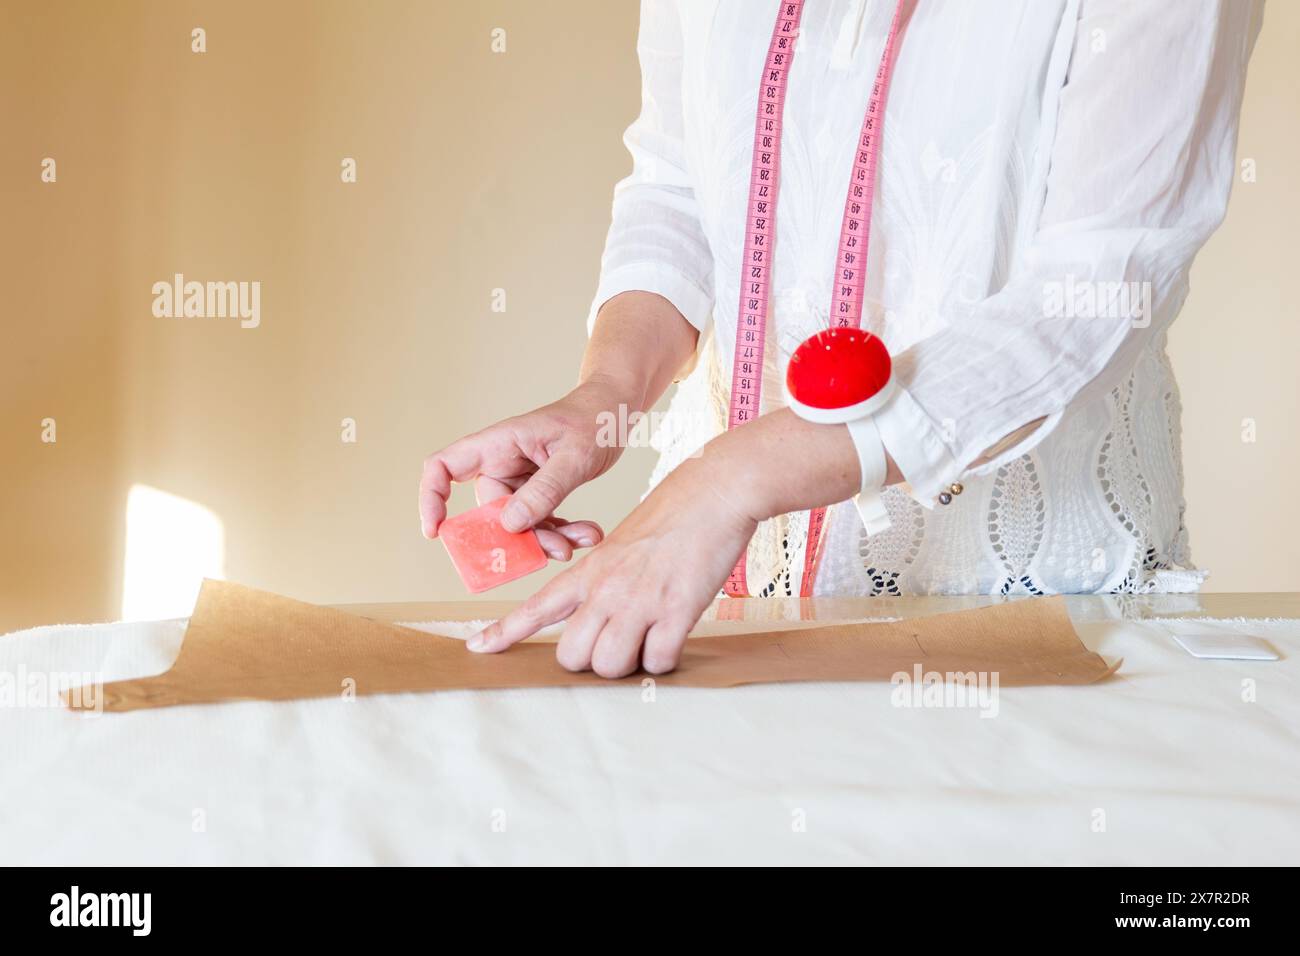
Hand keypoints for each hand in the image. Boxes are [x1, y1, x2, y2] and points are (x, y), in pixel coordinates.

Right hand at [418, 377, 631, 559]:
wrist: (617, 411)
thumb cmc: (593, 419)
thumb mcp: (573, 457)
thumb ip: (544, 491)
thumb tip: (510, 525)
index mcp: (498, 444)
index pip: (444, 467)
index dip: (431, 498)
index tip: (436, 531)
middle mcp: (502, 463)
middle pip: (491, 512)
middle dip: (520, 538)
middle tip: (556, 549)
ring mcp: (521, 479)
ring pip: (519, 524)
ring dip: (549, 538)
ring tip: (583, 539)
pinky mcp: (540, 491)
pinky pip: (541, 521)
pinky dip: (562, 532)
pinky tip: (587, 534)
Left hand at [466, 407, 872, 675]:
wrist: (713, 491)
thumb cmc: (673, 515)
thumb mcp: (621, 542)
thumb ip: (603, 579)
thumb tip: (602, 615)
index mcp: (588, 569)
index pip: (534, 607)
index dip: (503, 633)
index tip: (476, 649)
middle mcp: (605, 588)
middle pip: (571, 655)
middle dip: (592, 661)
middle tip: (618, 643)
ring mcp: (638, 600)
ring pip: (609, 666)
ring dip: (629, 664)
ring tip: (649, 638)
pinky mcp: (675, 610)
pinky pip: (657, 662)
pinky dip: (665, 660)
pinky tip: (674, 637)